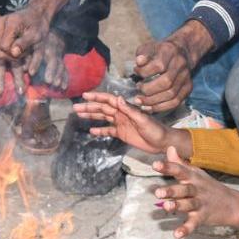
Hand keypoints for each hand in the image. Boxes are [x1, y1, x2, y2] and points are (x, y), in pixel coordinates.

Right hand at [0, 0, 66, 62]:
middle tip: (23, 52)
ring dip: (8, 53)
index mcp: (11, 22)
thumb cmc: (37, 27)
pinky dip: (4, 50)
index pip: (4, 48)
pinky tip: (13, 44)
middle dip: (11, 56)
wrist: (35, 15)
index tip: (25, 52)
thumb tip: (13, 53)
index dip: (14, 55)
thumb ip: (24, 44)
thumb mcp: (35, 36)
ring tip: (19, 47)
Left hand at [10, 30, 65, 93]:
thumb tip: (13, 53)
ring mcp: (57, 54)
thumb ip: (21, 45)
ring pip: (60, 64)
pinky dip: (65, 78)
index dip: (35, 62)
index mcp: (40, 42)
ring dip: (59, 75)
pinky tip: (64, 87)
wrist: (45, 30)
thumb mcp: (25, 38)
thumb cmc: (30, 36)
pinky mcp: (61, 60)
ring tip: (56, 85)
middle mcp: (51, 47)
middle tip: (48, 81)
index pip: (39, 51)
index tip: (31, 73)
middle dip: (51, 70)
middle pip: (52, 59)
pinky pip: (65, 69)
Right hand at [74, 91, 189, 155]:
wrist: (162, 142)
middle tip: (75, 107)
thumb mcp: (143, 119)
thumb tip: (117, 99)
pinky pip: (108, 130)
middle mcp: (121, 114)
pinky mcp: (122, 133)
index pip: (108, 100)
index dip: (96, 97)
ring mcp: (121, 123)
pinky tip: (91, 130)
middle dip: (89, 107)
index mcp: (125, 109)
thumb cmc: (155, 129)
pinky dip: (100, 130)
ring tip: (79, 115)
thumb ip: (130, 110)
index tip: (85, 95)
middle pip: (102, 108)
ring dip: (91, 116)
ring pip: (103, 117)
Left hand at [132, 21, 212, 113]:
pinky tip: (149, 107)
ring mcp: (186, 77)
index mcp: (170, 51)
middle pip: (166, 82)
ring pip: (171, 94)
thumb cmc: (159, 52)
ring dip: (153, 101)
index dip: (145, 72)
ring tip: (140, 101)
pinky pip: (176, 102)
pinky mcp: (188, 88)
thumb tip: (139, 62)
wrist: (180, 52)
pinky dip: (161, 107)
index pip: (159, 65)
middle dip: (148, 90)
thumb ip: (142, 54)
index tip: (136, 72)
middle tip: (137, 91)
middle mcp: (180, 64)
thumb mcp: (148, 47)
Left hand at [153, 146, 238, 238]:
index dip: (168, 167)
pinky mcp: (203, 218)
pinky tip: (176, 235)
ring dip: (177, 206)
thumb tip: (169, 148)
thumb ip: (180, 163)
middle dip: (171, 190)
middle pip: (184, 189)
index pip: (180, 170)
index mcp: (193, 178)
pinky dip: (186, 229)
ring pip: (188, 204)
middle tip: (157, 192)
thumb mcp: (197, 173)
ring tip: (166, 207)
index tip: (155, 165)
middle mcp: (196, 190)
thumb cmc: (210, 187)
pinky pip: (193, 224)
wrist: (234, 205)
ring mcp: (200, 204)